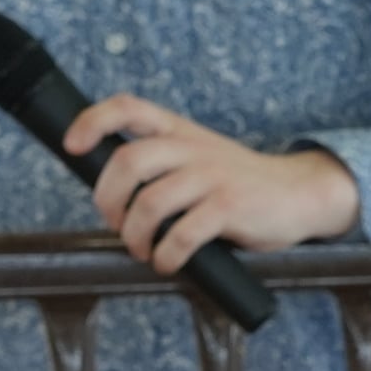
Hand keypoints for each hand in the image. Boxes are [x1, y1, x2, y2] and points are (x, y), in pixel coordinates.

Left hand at [58, 96, 360, 276]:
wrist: (298, 194)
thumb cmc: (240, 185)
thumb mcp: (200, 158)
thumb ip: (163, 164)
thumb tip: (114, 195)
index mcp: (179, 131)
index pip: (127, 107)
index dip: (92, 121)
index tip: (73, 147)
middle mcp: (191, 148)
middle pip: (128, 161)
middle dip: (108, 200)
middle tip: (116, 225)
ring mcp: (210, 176)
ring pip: (150, 202)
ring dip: (136, 236)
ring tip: (143, 251)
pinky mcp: (229, 207)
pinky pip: (183, 234)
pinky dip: (167, 255)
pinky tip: (168, 263)